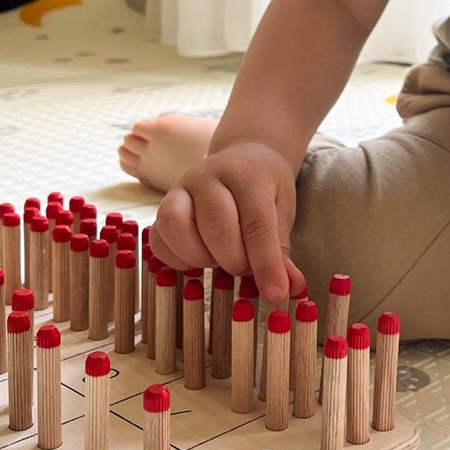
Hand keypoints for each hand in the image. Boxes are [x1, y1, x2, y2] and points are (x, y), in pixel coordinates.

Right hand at [150, 141, 305, 302]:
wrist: (242, 155)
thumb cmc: (264, 188)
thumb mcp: (282, 212)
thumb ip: (281, 252)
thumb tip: (291, 289)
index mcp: (247, 175)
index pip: (256, 222)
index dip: (266, 263)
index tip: (275, 294)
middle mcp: (209, 176)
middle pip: (216, 226)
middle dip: (234, 261)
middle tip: (245, 269)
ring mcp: (181, 188)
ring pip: (176, 226)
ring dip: (199, 258)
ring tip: (218, 262)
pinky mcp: (163, 205)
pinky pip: (158, 237)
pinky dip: (176, 259)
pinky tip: (197, 262)